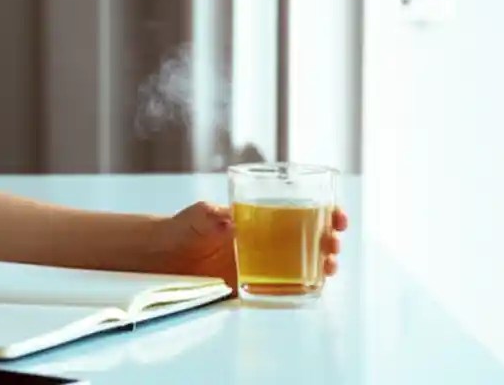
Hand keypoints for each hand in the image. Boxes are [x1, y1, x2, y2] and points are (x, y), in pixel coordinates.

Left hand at [150, 202, 348, 286]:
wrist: (165, 255)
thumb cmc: (183, 228)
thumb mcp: (198, 216)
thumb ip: (210, 215)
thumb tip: (226, 217)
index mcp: (261, 218)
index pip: (302, 212)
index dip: (326, 213)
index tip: (338, 216)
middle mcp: (268, 241)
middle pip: (312, 239)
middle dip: (331, 241)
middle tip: (333, 243)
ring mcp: (263, 264)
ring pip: (305, 265)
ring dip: (323, 265)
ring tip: (328, 267)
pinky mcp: (253, 285)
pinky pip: (283, 290)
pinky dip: (302, 290)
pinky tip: (312, 289)